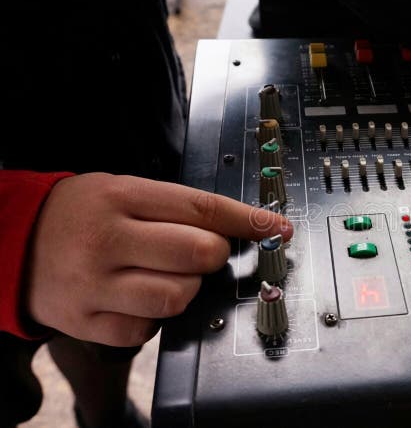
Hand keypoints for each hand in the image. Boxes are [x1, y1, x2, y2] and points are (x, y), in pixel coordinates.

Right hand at [25, 173, 292, 346]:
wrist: (14, 243)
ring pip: (178, 296)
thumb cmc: (82, 214)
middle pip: (198, 254)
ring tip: (164, 274)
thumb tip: (241, 228)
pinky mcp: (86, 322)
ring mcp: (94, 284)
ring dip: (187, 288)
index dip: (247, 219)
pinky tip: (138, 297)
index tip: (276, 227)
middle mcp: (106, 239)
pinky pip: (147, 328)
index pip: (202, 208)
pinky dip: (154, 316)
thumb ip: (177, 207)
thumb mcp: (123, 191)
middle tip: (200, 252)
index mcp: (120, 197)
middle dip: (214, 255)